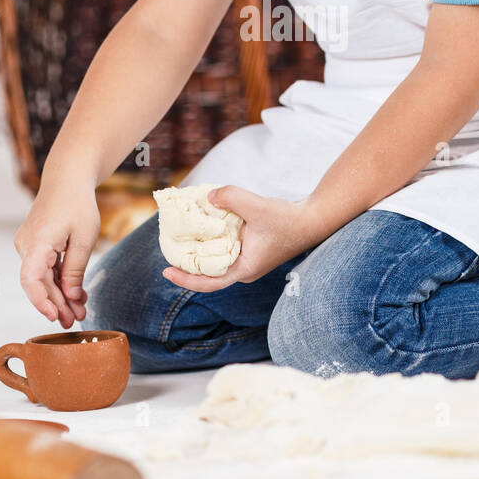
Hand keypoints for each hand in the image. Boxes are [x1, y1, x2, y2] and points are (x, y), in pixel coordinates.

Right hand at [14, 187, 100, 326]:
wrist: (67, 180)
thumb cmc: (78, 204)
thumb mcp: (84, 238)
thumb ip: (75, 269)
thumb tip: (71, 297)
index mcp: (37, 242)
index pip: (31, 280)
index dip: (41, 302)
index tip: (54, 317)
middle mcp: (27, 245)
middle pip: (39, 283)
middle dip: (57, 304)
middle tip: (74, 322)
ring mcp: (29, 245)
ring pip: (42, 277)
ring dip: (59, 295)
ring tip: (78, 313)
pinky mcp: (35, 245)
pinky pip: (45, 268)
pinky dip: (59, 280)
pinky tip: (75, 295)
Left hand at [160, 186, 320, 293]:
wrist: (312, 220)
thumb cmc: (289, 220)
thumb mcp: (259, 207)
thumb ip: (233, 198)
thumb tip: (209, 196)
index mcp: (244, 269)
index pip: (209, 283)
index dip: (186, 279)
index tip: (166, 271)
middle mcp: (242, 268)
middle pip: (207, 273)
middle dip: (186, 263)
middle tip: (166, 249)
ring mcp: (245, 259)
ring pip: (214, 259)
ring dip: (197, 250)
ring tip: (178, 237)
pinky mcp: (248, 247)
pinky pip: (222, 247)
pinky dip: (210, 238)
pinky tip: (201, 224)